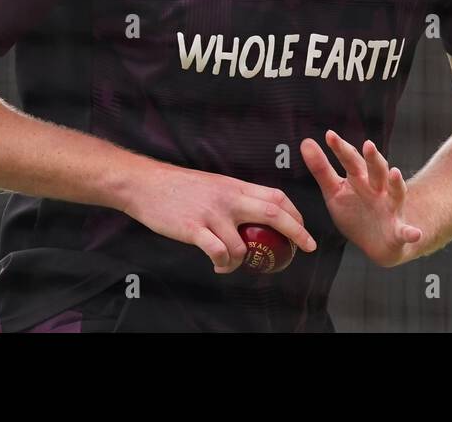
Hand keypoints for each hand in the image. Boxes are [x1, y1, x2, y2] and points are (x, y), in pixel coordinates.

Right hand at [122, 162, 317, 274]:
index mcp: (235, 186)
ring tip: (233, 265)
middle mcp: (228, 198)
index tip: (303, 227)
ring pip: (243, 244)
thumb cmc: (178, 187)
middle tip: (307, 247)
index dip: (294, 212)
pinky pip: (218, 252)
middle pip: (273, 214)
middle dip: (296, 231)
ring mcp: (212, 213)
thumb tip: (253, 217)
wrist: (145, 184)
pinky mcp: (193, 228)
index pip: (275, 196)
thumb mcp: (214, 185)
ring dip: (244, 261)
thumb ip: (234, 198)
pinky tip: (218, 267)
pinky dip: (223, 264)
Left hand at [300, 130, 421, 267]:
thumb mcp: (335, 191)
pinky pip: (405, 232)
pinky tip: (415, 233)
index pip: (352, 160)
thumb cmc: (355, 213)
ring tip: (395, 174)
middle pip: (377, 171)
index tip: (329, 136)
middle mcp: (378, 190)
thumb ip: (321, 168)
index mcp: (361, 179)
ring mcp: (390, 208)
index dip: (341, 148)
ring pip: (396, 193)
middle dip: (373, 158)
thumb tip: (306, 142)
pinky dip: (411, 233)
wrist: (377, 244)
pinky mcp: (398, 231)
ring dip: (397, 184)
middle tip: (368, 145)